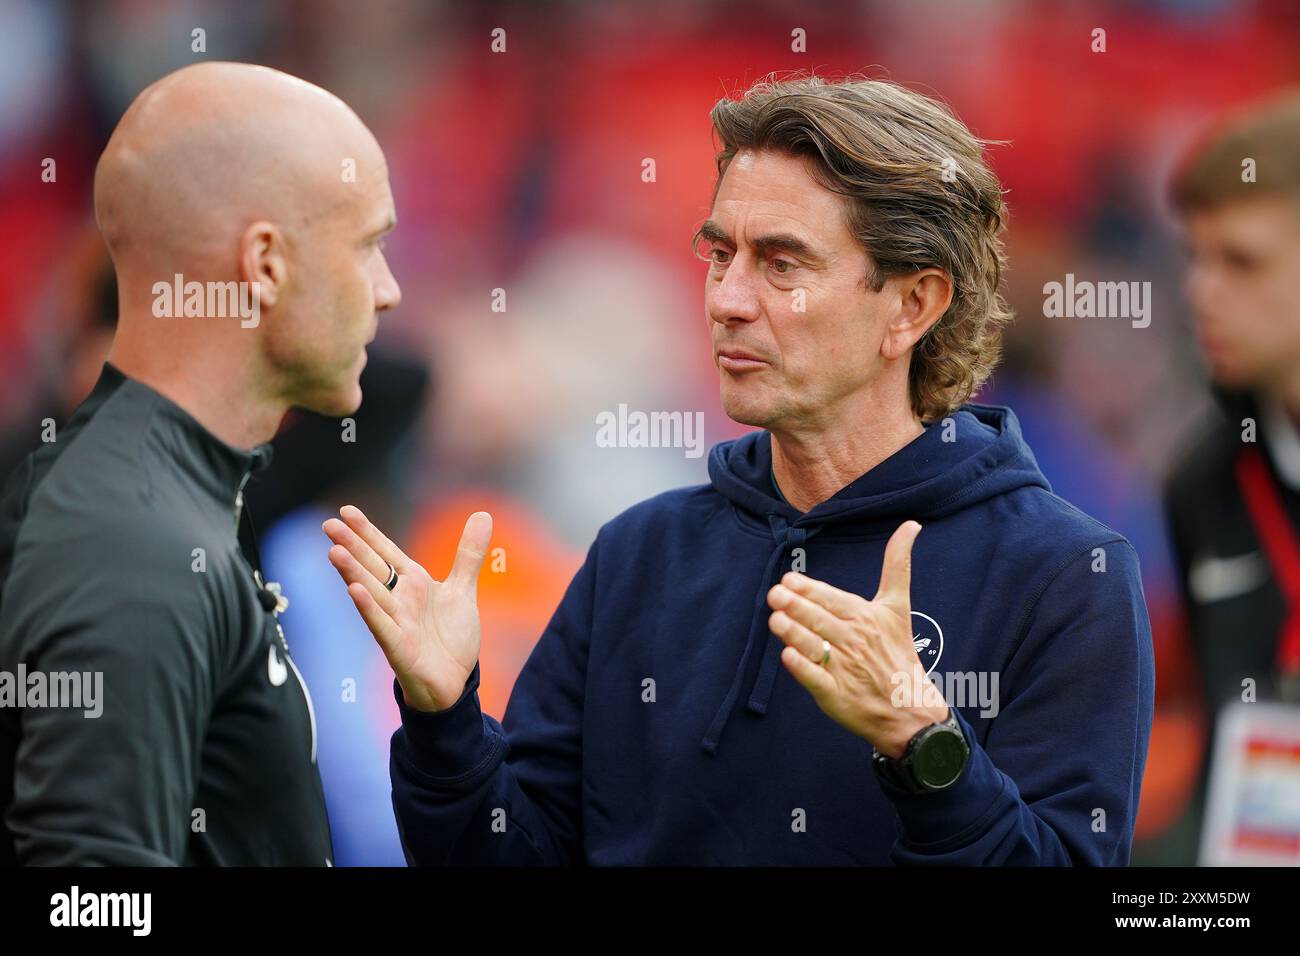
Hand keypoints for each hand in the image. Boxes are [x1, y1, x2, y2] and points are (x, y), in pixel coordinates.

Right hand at [322, 505, 492, 712]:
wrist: (454, 682)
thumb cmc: (449, 638)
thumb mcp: (462, 590)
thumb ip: (468, 554)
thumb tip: (483, 514)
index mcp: (412, 583)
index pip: (385, 552)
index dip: (368, 532)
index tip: (346, 511)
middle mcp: (399, 600)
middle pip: (372, 567)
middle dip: (352, 546)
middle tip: (329, 524)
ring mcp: (396, 623)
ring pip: (371, 593)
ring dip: (353, 574)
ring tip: (335, 552)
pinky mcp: (399, 647)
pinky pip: (382, 626)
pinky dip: (369, 609)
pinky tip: (354, 592)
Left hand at [765, 520, 948, 757]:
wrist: (910, 707)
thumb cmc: (897, 651)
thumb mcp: (897, 606)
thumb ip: (897, 564)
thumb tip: (911, 524)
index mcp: (865, 617)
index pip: (832, 599)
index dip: (810, 590)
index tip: (789, 580)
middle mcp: (854, 641)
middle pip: (820, 620)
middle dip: (796, 607)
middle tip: (774, 594)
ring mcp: (845, 669)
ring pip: (814, 646)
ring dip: (795, 633)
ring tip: (775, 620)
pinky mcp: (836, 695)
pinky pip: (816, 680)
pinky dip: (803, 669)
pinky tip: (787, 657)